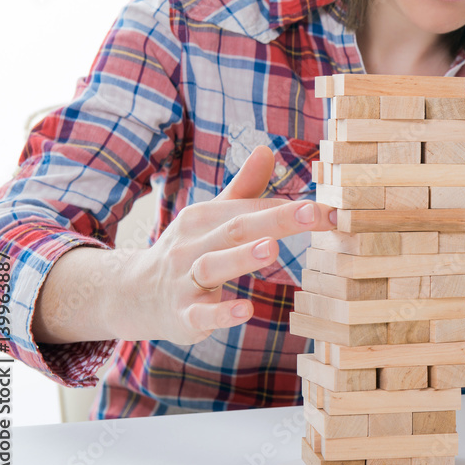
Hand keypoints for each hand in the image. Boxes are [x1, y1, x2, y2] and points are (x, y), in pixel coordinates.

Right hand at [115, 146, 335, 344]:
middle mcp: (192, 244)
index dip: (290, 208)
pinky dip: (222, 313)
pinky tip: (246, 309)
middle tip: (311, 214)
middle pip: (236, 228)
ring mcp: (185, 280)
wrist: (133, 294)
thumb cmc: (189, 250)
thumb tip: (266, 149)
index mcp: (204, 217)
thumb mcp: (211, 217)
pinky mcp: (183, 315)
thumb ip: (243, 188)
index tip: (331, 210)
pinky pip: (201, 314)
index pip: (251, 208)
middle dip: (275, 220)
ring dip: (242, 257)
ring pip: (213, 266)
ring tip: (272, 249)